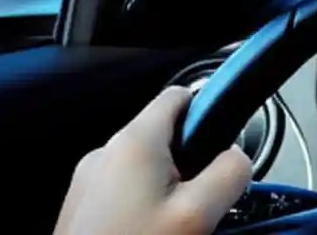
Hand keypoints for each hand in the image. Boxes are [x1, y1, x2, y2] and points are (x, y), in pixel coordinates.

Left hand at [54, 86, 252, 234]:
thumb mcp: (198, 215)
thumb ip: (229, 174)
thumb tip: (237, 156)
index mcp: (135, 141)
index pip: (180, 95)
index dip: (209, 108)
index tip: (226, 143)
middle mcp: (105, 151)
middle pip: (164, 136)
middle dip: (190, 163)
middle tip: (203, 203)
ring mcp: (87, 180)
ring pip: (144, 167)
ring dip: (167, 188)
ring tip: (175, 226)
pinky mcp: (80, 206)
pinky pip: (123, 190)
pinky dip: (143, 204)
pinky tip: (149, 232)